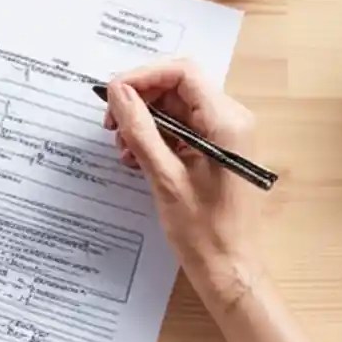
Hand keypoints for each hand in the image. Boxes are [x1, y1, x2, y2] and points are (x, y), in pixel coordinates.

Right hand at [104, 61, 264, 314]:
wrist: (230, 269)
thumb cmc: (203, 232)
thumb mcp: (164, 177)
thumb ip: (140, 129)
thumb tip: (117, 91)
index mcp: (226, 122)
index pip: (182, 72)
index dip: (142, 76)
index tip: (111, 94)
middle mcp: (231, 119)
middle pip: (177, 85)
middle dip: (140, 99)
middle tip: (110, 124)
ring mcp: (225, 134)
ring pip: (176, 106)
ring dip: (144, 120)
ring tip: (122, 147)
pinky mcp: (216, 149)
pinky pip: (182, 127)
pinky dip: (156, 136)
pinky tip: (136, 157)